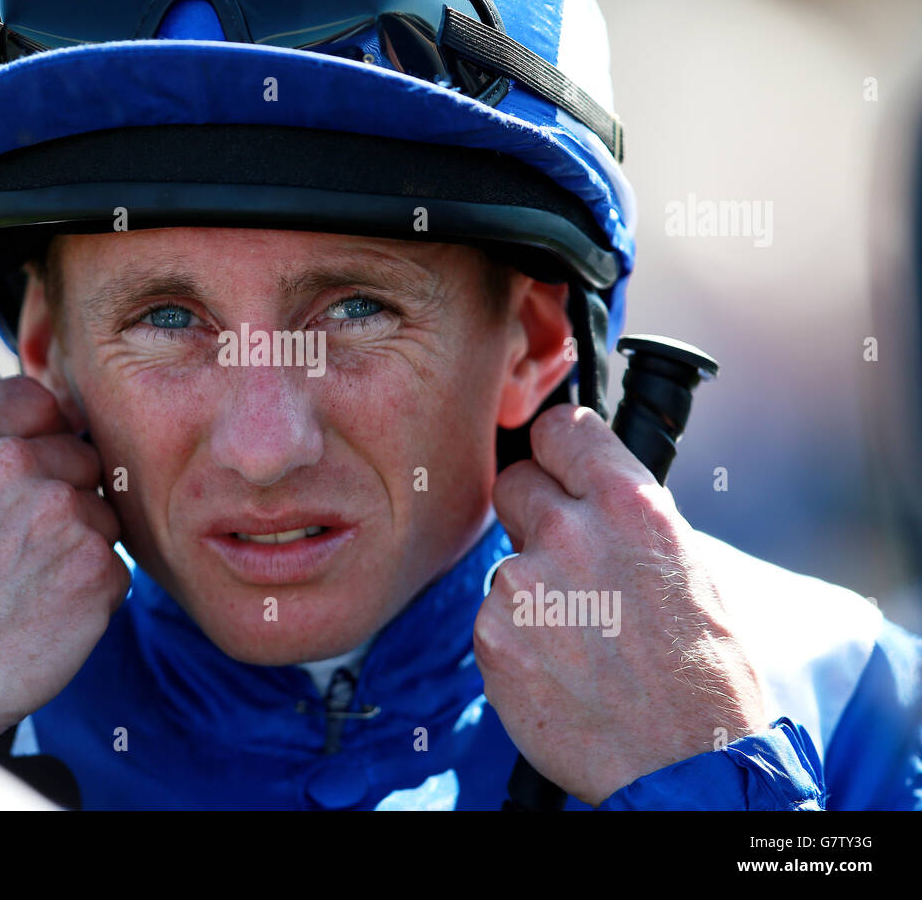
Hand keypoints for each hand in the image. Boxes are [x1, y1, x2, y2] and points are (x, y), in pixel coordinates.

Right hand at [0, 376, 128, 750]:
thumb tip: (34, 432)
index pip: (35, 398)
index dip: (43, 433)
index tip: (37, 465)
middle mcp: (8, 463)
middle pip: (80, 456)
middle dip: (64, 497)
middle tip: (16, 552)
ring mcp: (57, 510)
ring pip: (102, 513)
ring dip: (79, 547)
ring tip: (21, 590)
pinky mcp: (95, 564)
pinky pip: (114, 567)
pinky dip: (90, 594)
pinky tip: (42, 617)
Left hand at [473, 405, 766, 805]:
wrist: (687, 765)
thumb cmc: (701, 671)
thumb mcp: (685, 565)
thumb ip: (623, 519)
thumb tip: (582, 492)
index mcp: (630, 504)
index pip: (560, 428)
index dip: (555, 447)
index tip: (553, 460)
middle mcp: (570, 531)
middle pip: (515, 483)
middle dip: (533, 513)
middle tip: (565, 560)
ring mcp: (523, 583)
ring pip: (505, 562)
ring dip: (530, 590)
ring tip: (581, 639)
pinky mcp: (493, 634)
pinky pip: (494, 618)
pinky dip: (516, 639)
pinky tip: (559, 669)